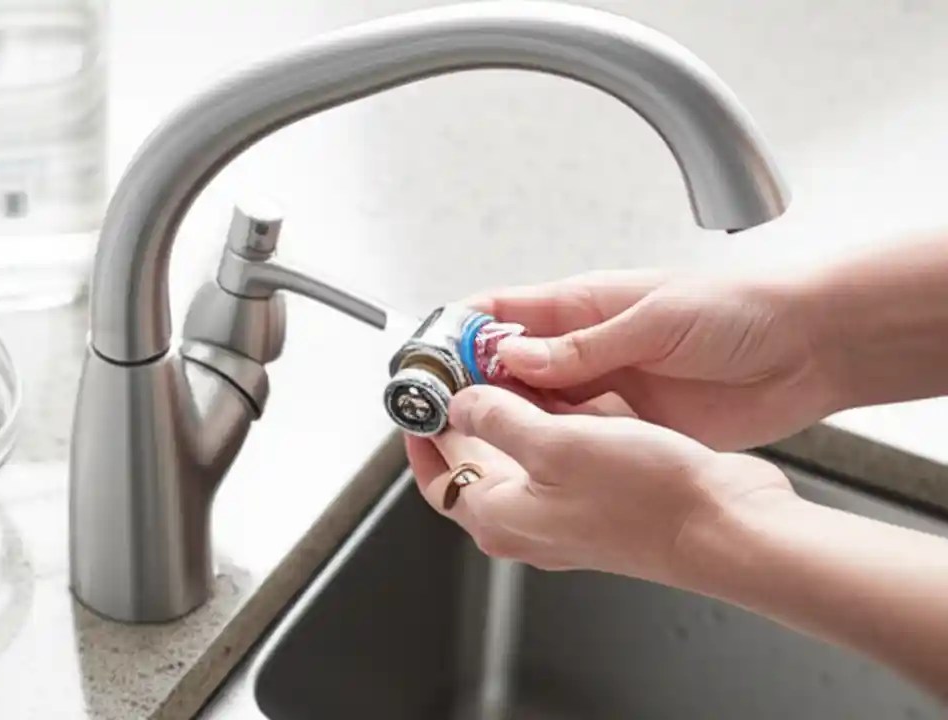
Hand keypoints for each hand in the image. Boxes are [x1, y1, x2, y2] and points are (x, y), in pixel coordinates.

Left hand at [406, 385, 794, 585]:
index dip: (421, 433)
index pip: (436, 476)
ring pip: (520, 454)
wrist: (725, 526)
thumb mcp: (554, 443)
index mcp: (500, 518)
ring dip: (511, 412)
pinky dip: (553, 422)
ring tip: (505, 368)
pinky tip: (562, 390)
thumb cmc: (647, 498)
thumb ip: (496, 418)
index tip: (417, 396)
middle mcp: (528, 522)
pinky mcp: (600, 499)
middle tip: (461, 369)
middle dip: (465, 413)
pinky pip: (560, 455)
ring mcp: (565, 513)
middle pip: (476, 462)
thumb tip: (461, 403)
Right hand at [470, 270, 837, 449]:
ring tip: (471, 438)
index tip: (426, 358)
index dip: (458, 332)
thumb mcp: (654, 320)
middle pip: (505, 366)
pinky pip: (574, 439)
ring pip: (533, 407)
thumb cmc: (740, 311)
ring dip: (504, 419)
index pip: (501, 313)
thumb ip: (583, 345)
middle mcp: (586, 347)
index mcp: (584, 305)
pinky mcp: (629, 426)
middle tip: (437, 411)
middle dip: (468, 384)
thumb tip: (517, 357)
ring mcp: (604, 388)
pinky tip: (527, 458)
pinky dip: (546, 447)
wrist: (808, 349)